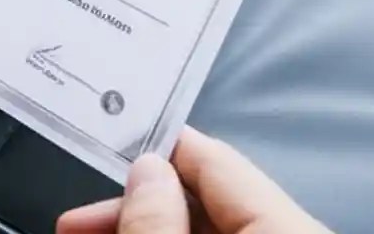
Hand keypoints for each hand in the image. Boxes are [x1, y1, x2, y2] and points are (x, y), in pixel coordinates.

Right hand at [57, 127, 330, 233]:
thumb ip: (156, 224)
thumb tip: (146, 173)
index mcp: (290, 228)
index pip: (219, 161)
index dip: (157, 149)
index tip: (106, 148)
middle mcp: (296, 233)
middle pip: (213, 201)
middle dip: (138, 205)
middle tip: (77, 222)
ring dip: (148, 230)